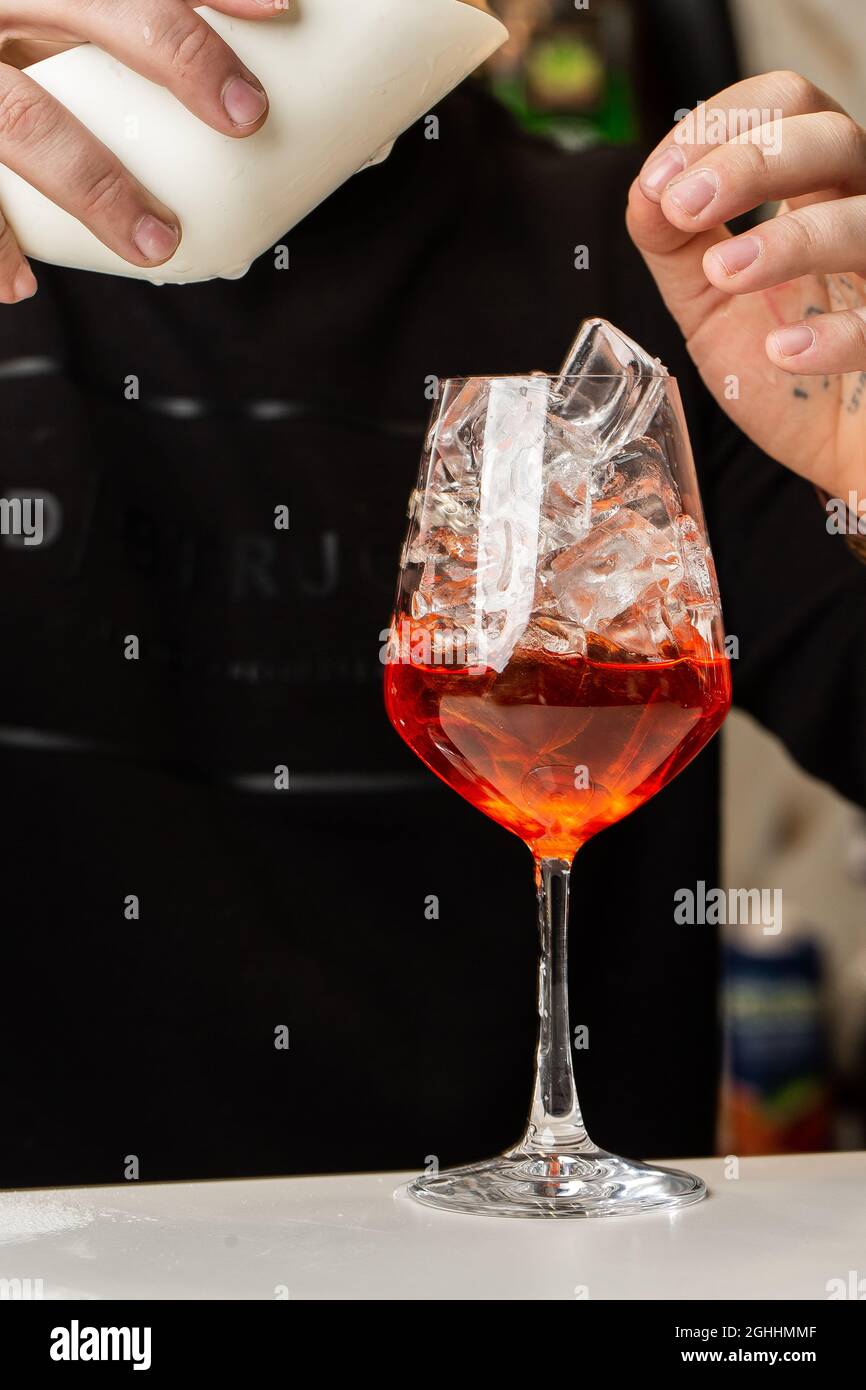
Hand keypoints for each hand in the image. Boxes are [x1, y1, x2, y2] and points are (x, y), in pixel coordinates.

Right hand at [0, 0, 279, 302]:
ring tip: (155, 244)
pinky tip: (20, 286)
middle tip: (247, 116)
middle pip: (85, 1)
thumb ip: (102, 39)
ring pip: (21, 116)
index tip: (280, 10)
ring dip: (95, 184)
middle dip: (175, 51)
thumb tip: (228, 91)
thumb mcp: (38, 26)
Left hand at [627, 72, 865, 502]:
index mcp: (819, 188)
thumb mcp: (711, 306)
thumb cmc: (785, 374)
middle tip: (681, 208)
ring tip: (723, 275)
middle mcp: (864, 211)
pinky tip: (782, 354)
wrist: (833, 455)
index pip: (788, 106)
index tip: (658, 182)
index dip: (722, 127)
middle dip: (750, 163)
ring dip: (789, 240)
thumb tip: (640, 193)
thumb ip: (676, 250)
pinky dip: (838, 334)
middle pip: (833, 139)